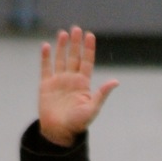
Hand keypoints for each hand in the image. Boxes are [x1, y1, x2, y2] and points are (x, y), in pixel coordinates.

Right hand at [39, 26, 118, 146]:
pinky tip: (46, 46)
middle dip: (76, 43)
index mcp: (83, 84)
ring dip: (62, 47)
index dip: (88, 49)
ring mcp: (58, 82)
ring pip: (60, 59)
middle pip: (74, 57)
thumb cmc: (78, 123)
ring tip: (63, 33)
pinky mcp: (45, 86)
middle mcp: (71, 80)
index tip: (90, 35)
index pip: (86, 62)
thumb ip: (102, 94)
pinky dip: (45, 57)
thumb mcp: (92, 108)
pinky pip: (45, 68)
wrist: (59, 132)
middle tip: (76, 28)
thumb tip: (116, 82)